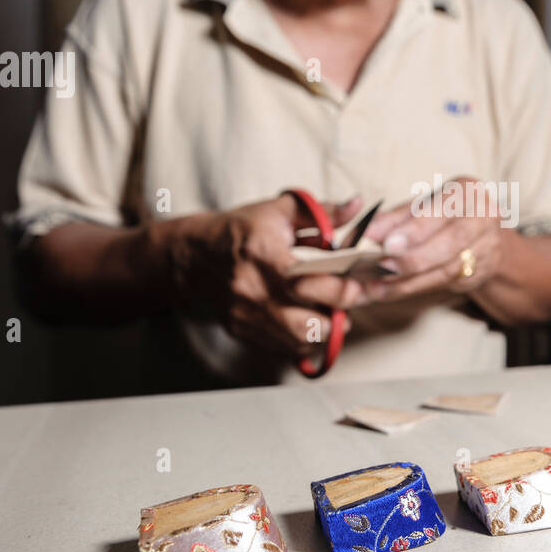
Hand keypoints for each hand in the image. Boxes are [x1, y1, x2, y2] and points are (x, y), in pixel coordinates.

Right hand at [166, 193, 365, 355]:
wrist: (193, 256)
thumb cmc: (241, 230)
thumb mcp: (278, 212)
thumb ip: (322, 211)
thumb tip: (357, 205)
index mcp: (261, 253)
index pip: (307, 283)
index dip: (340, 289)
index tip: (356, 285)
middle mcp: (250, 289)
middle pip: (306, 322)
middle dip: (337, 315)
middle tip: (348, 302)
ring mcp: (244, 314)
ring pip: (297, 340)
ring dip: (323, 331)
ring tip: (331, 313)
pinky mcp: (241, 330)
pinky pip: (283, 347)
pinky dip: (304, 339)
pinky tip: (310, 321)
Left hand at [357, 176, 505, 305]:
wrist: (481, 235)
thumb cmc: (443, 215)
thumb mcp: (419, 208)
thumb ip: (392, 220)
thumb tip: (364, 233)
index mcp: (466, 191)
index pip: (441, 210)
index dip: (415, 229)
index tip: (387, 243)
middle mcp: (483, 216)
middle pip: (451, 242)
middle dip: (413, 258)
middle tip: (382, 266)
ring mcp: (487, 246)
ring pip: (448, 268)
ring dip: (409, 280)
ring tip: (378, 285)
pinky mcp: (482, 272)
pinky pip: (445, 283)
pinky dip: (415, 288)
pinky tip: (391, 291)